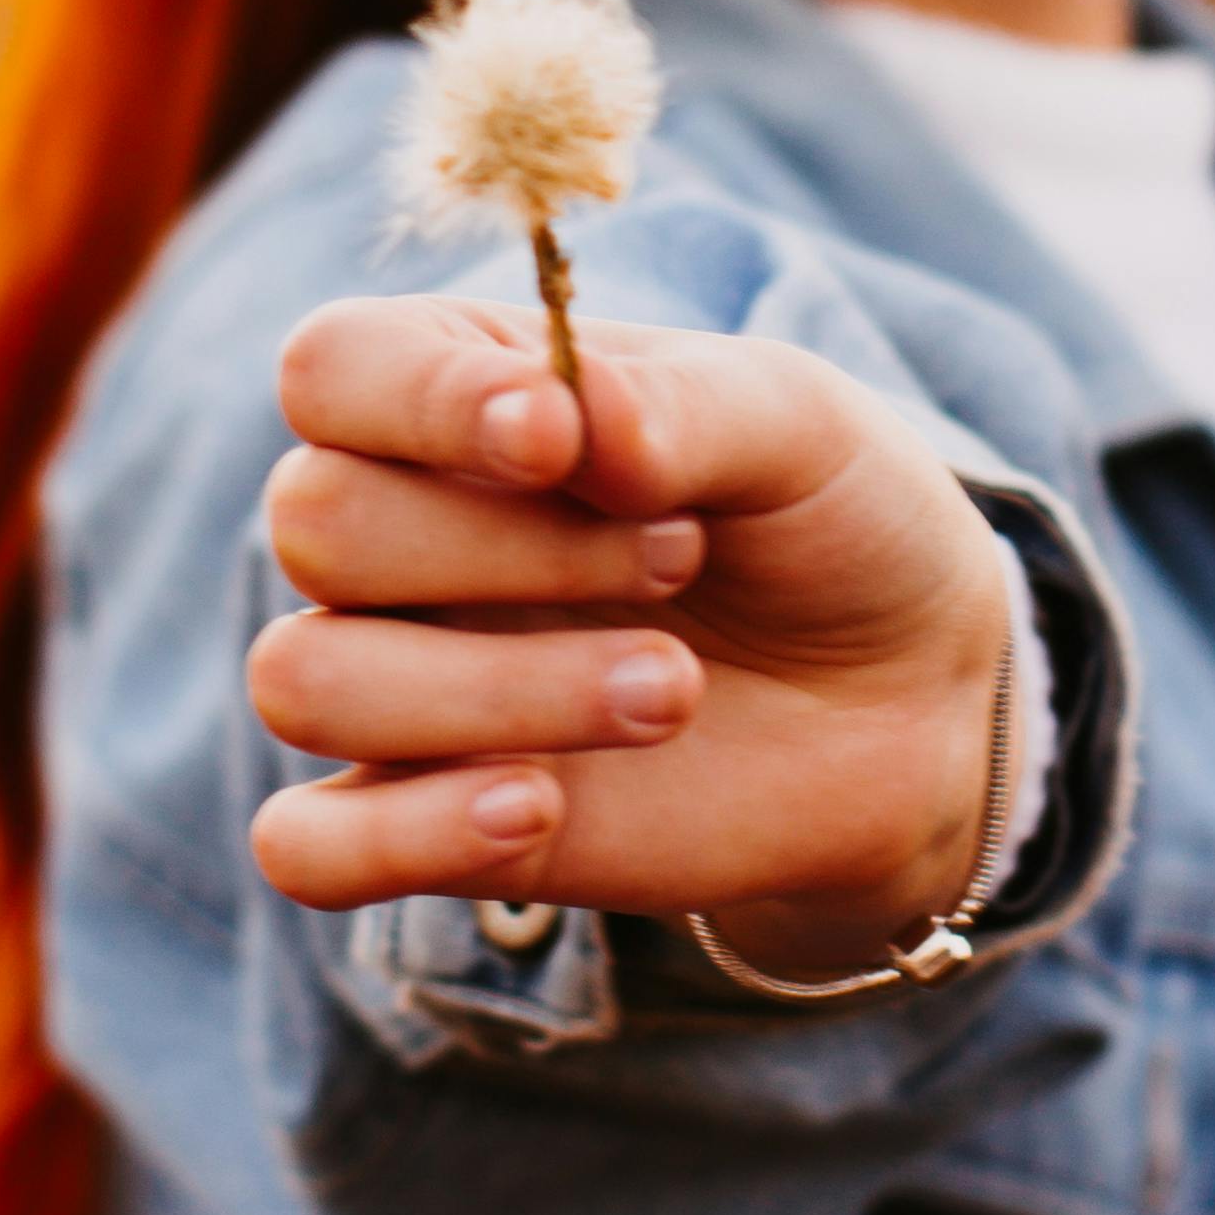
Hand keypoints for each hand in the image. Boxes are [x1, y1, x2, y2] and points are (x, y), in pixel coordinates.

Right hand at [247, 297, 1017, 976]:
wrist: (909, 701)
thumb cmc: (827, 523)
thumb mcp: (798, 428)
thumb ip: (683, 408)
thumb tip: (573, 416)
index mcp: (462, 393)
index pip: (334, 366)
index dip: (416, 399)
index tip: (556, 435)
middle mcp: (400, 530)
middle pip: (316, 519)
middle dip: (504, 547)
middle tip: (681, 558)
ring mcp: (401, 680)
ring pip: (305, 680)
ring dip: (493, 691)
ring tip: (672, 693)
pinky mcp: (426, 823)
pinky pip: (307, 848)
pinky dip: (400, 836)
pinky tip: (538, 810)